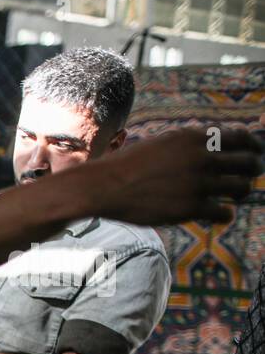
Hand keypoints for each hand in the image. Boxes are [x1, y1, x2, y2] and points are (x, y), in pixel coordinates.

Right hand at [96, 127, 261, 227]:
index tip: (254, 153)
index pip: (241, 138)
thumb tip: (215, 144)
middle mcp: (201, 158)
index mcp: (195, 138)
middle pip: (248, 163)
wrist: (104, 186)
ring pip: (241, 188)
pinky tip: (220, 215)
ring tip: (234, 196)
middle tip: (247, 177)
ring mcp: (198, 183)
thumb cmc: (129, 165)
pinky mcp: (190, 208)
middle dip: (252, 170)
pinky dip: (225, 214)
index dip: (253, 146)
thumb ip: (190, 143)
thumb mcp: (163, 143)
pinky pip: (224, 213)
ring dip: (241, 192)